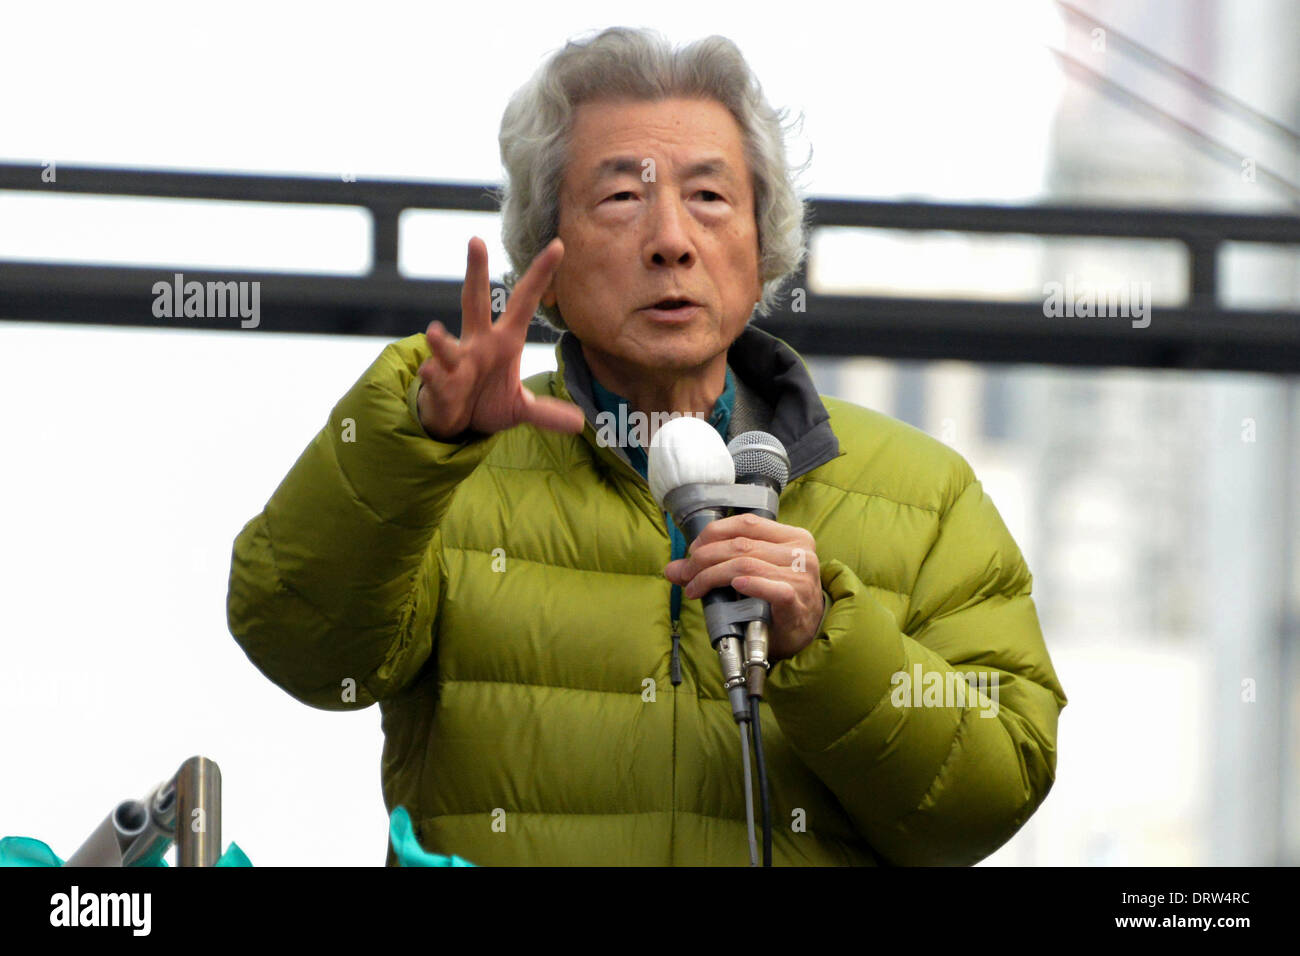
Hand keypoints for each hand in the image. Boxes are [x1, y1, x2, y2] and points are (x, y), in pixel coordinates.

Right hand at [417, 237, 585, 440]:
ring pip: (447, 345)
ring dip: (440, 341)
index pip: (524, 302)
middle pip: (476, 302)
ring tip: (432, 331)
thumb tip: (579, 424)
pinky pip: (436, 378)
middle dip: (475, 273)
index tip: (558, 246)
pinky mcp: (441, 384)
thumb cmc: (487, 402)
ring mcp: (457, 362)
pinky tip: (429, 371)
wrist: (456, 422)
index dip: (540, 276)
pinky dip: (433, 376)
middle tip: (475, 241)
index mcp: (505, 341)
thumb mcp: (521, 408)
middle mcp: (479, 343)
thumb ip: (547, 413)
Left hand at [664, 513, 824, 661]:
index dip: (713, 533)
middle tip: (686, 573)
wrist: (803, 630)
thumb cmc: (777, 597)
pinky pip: (772, 588)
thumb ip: (718, 564)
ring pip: (746, 565)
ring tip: (695, 588)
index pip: (746, 523)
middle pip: (741, 545)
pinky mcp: (798, 600)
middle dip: (704, 558)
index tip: (693, 551)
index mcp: (791, 536)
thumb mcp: (752, 573)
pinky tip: (734, 586)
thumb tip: (672, 569)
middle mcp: (799, 552)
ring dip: (712, 576)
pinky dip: (750, 585)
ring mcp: (801, 575)